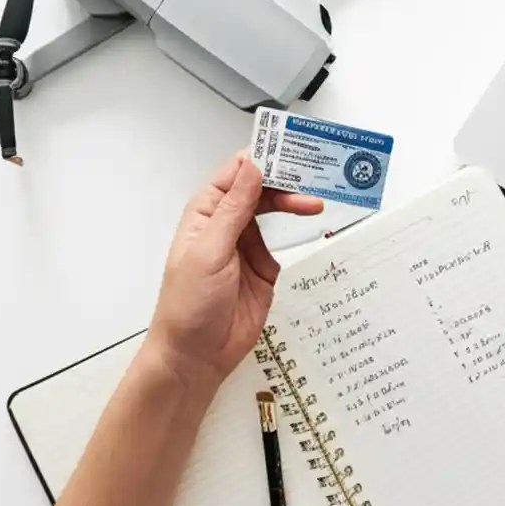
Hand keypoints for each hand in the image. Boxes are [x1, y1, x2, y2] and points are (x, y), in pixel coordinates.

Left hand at [147, 152, 323, 385]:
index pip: (236, 173)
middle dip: (286, 178)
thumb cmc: (188, 306)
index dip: (262, 157)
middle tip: (313, 174)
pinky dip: (299, 230)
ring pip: (275, 210)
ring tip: (316, 202)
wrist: (197, 356)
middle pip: (260, 188)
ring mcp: (246, 245)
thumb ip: (233, 208)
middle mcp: (226, 224)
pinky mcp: (265, 267)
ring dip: (295, 201)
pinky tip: (310, 225)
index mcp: (205, 213)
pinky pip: (285, 240)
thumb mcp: (210, 251)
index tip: (289, 149)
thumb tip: (251, 167)